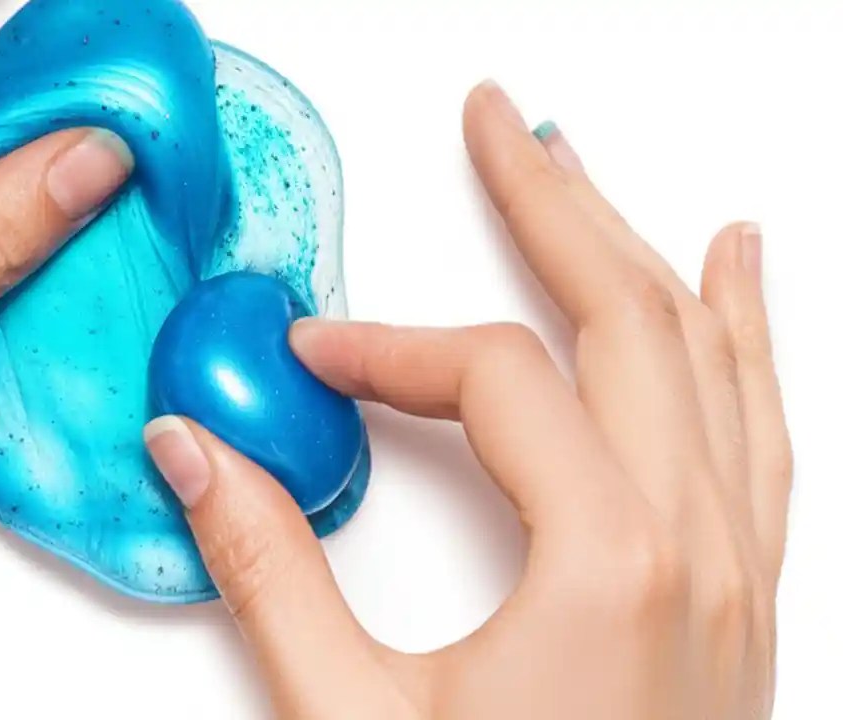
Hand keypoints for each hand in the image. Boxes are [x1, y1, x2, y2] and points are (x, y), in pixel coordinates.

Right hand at [144, 81, 790, 718]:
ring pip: (704, 351)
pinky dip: (747, 332)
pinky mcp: (744, 593)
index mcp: (608, 562)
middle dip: (548, 200)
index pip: (494, 377)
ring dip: (638, 244)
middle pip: (625, 312)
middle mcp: (696, 545)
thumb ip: (266, 570)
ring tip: (591, 162)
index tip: (310, 355)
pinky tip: (740, 272)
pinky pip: (761, 425)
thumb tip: (190, 453)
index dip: (388, 344)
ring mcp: (738, 566)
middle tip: (494, 119)